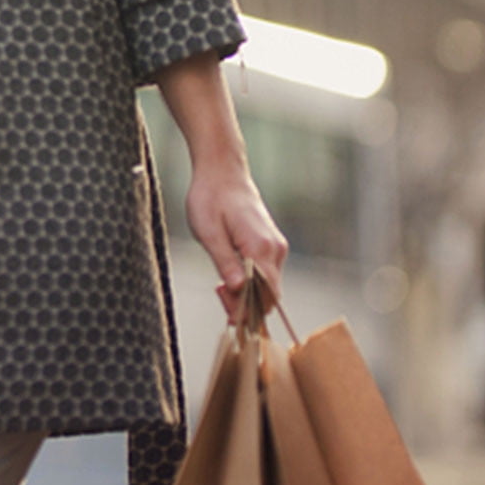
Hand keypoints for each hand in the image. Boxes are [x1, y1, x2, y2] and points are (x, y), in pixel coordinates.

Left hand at [183, 158, 289, 325]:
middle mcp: (275, 249)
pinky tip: (230, 276)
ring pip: (268, 284)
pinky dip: (251, 281)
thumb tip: (238, 290)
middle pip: (270, 294)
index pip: (267, 296)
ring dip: (248, 293)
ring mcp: (275, 246)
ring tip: (221, 287)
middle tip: (219, 296)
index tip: (228, 314)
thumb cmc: (210, 197)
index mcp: (262, 248)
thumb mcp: (209, 232)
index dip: (250, 312)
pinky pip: (265, 272)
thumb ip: (226, 262)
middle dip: (247, 305)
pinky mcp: (269, 243)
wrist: (221, 170)